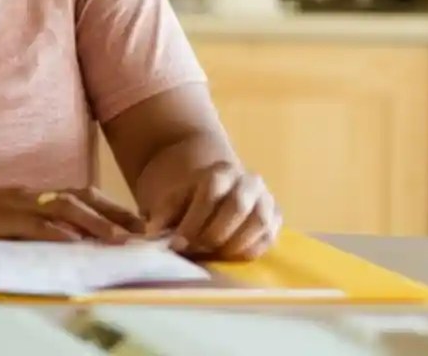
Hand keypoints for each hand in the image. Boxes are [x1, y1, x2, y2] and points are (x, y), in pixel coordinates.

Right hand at [0, 182, 146, 242]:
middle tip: (143, 230)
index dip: (112, 207)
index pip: (81, 195)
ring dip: (95, 223)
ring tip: (119, 238)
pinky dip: (56, 232)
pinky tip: (73, 241)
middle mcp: (32, 193)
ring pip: (65, 209)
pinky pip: (34, 224)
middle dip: (115, 214)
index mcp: (34, 193)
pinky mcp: (2, 217)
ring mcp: (17, 203)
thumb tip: (64, 236)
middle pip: (82, 197)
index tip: (138, 222)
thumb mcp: (7, 214)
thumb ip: (33, 220)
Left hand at [145, 162, 281, 260]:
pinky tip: (226, 256)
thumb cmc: (189, 197)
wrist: (214, 189)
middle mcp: (249, 182)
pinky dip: (247, 251)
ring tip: (209, 254)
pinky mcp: (276, 220)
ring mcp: (266, 200)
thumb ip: (163, 213)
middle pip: (237, 208)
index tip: (177, 242)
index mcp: (220, 171)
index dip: (193, 221)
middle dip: (213, 234)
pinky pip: (267, 239)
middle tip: (194, 250)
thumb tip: (152, 233)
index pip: (210, 194)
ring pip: (258, 223)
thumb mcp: (171, 198)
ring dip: (232, 244)